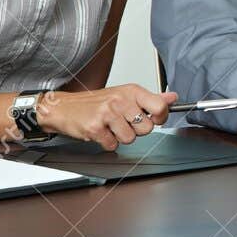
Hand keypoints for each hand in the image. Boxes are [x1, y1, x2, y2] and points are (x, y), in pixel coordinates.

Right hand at [35, 84, 177, 150]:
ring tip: (109, 127)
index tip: (152, 118)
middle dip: (136, 130)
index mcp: (131, 91)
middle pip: (147, 128)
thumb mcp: (125, 95)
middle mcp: (120, 100)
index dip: (160, 118)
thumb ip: (151, 99)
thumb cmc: (96, 103)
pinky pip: (113, 145)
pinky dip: (107, 143)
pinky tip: (100, 132)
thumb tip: (172, 98)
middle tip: (121, 122)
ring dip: (120, 137)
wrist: (64, 108)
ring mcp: (107, 113)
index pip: (160, 107)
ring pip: (130, 139)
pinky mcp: (95, 127)